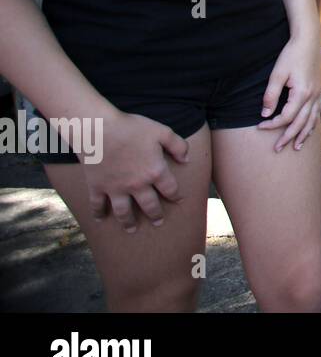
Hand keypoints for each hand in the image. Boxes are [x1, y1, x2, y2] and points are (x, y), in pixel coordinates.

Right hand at [85, 110, 188, 232]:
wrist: (98, 128)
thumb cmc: (132, 127)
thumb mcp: (162, 131)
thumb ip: (178, 146)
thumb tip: (187, 160)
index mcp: (155, 171)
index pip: (170, 189)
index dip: (176, 196)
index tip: (179, 200)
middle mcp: (136, 185)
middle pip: (149, 205)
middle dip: (155, 215)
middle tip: (158, 222)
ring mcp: (116, 188)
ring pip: (124, 212)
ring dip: (128, 222)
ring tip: (132, 229)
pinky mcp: (97, 187)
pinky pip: (98, 205)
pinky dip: (98, 213)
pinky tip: (99, 220)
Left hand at [257, 34, 320, 151]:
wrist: (309, 40)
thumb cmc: (291, 55)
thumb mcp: (277, 74)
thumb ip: (270, 95)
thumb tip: (265, 114)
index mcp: (302, 93)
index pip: (286, 117)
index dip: (272, 124)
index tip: (260, 126)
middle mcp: (313, 97)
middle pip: (300, 123)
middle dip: (288, 137)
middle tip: (277, 148)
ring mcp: (318, 94)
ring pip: (312, 121)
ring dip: (304, 135)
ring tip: (297, 147)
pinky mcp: (319, 91)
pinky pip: (317, 113)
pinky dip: (312, 124)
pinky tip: (307, 129)